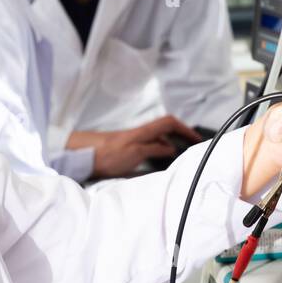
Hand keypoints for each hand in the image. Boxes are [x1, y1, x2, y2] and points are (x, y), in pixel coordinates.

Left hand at [67, 116, 202, 177]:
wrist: (85, 156)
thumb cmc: (109, 155)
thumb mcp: (136, 153)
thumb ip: (154, 149)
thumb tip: (171, 148)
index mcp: (145, 131)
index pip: (170, 123)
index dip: (185, 129)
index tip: (196, 138)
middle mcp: (141, 133)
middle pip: (166, 128)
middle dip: (181, 135)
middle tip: (192, 145)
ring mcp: (135, 140)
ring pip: (159, 137)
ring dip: (172, 142)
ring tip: (181, 154)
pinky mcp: (129, 147)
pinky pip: (151, 145)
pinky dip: (161, 149)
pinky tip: (161, 159)